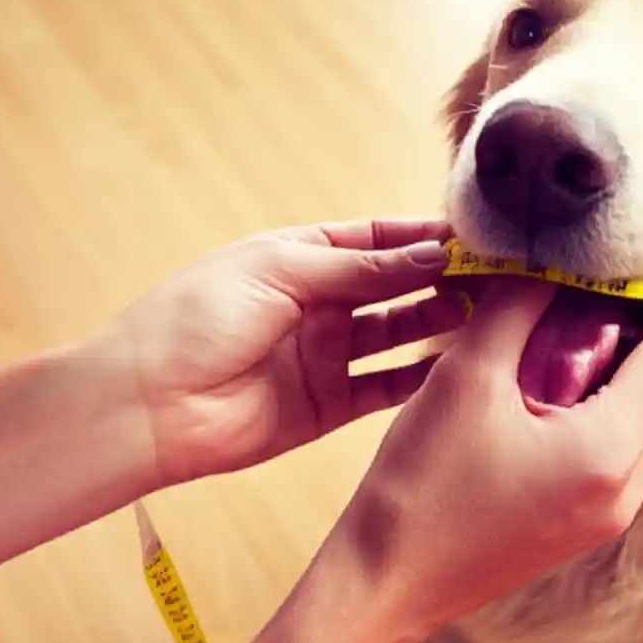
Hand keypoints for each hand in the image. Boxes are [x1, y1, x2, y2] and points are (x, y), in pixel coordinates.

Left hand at [97, 219, 466, 486]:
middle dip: (442, 279)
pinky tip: (458, 362)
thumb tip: (433, 254)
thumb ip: (361, 268)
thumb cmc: (197, 319)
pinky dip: (422, 376)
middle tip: (493, 277)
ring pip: (398, 333)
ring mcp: (326, 355)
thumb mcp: (281, 272)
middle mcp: (318, 304)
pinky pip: (387, 386)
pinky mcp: (330, 404)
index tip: (474, 238)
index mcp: (299, 258)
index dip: (423, 238)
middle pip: (395, 286)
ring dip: (438, 322)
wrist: (149, 405)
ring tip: (484, 313)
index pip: (377, 239)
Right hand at [343, 276, 642, 631]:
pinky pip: (631, 452)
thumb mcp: (467, 376)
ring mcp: (610, 514)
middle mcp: (625, 489)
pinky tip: (574, 378)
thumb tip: (549, 257)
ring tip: (598, 323)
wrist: (387, 582)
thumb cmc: (421, 484)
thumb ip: (517, 304)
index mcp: (608, 452)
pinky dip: (621, 406)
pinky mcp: (588, 524)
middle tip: (623, 285)